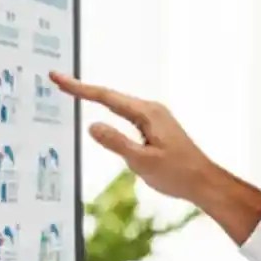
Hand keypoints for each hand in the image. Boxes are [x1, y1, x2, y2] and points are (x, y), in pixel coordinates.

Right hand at [50, 72, 224, 201]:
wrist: (204, 182)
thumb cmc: (177, 174)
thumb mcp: (142, 161)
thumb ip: (116, 143)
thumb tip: (91, 125)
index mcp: (147, 113)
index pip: (106, 97)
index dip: (79, 88)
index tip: (58, 78)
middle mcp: (151, 110)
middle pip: (110, 96)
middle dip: (83, 88)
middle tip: (57, 81)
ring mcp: (154, 117)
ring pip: (118, 104)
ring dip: (96, 96)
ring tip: (72, 89)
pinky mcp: (155, 126)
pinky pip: (126, 113)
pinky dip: (109, 108)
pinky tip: (104, 109)